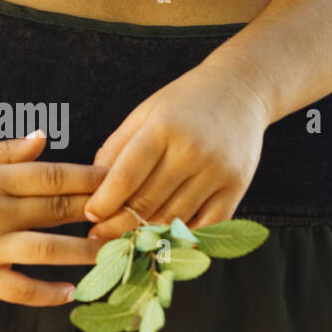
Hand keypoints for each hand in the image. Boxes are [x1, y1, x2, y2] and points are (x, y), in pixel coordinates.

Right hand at [0, 131, 105, 304]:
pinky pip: (21, 289)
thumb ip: (5, 152)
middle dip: (97, 213)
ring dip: (84, 254)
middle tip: (128, 217)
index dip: (91, 178)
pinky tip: (72, 293)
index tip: (118, 180)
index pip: (54, 176)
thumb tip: (44, 139)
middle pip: (58, 211)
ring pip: (48, 252)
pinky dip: (48, 294)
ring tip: (111, 255)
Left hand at [82, 64, 270, 239]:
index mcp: (163, 127)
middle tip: (100, 236)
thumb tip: (94, 188)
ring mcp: (217, 171)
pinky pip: (207, 225)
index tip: (90, 215)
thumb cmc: (185, 102)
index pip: (127, 175)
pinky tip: (164, 242)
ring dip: (147, 236)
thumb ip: (118, 147)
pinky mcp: (236, 186)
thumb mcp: (146, 112)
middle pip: (148, 202)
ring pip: (174, 218)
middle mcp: (191, 150)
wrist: (241, 89)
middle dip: (119, 224)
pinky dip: (184, 238)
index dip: (105, 200)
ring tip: (126, 242)